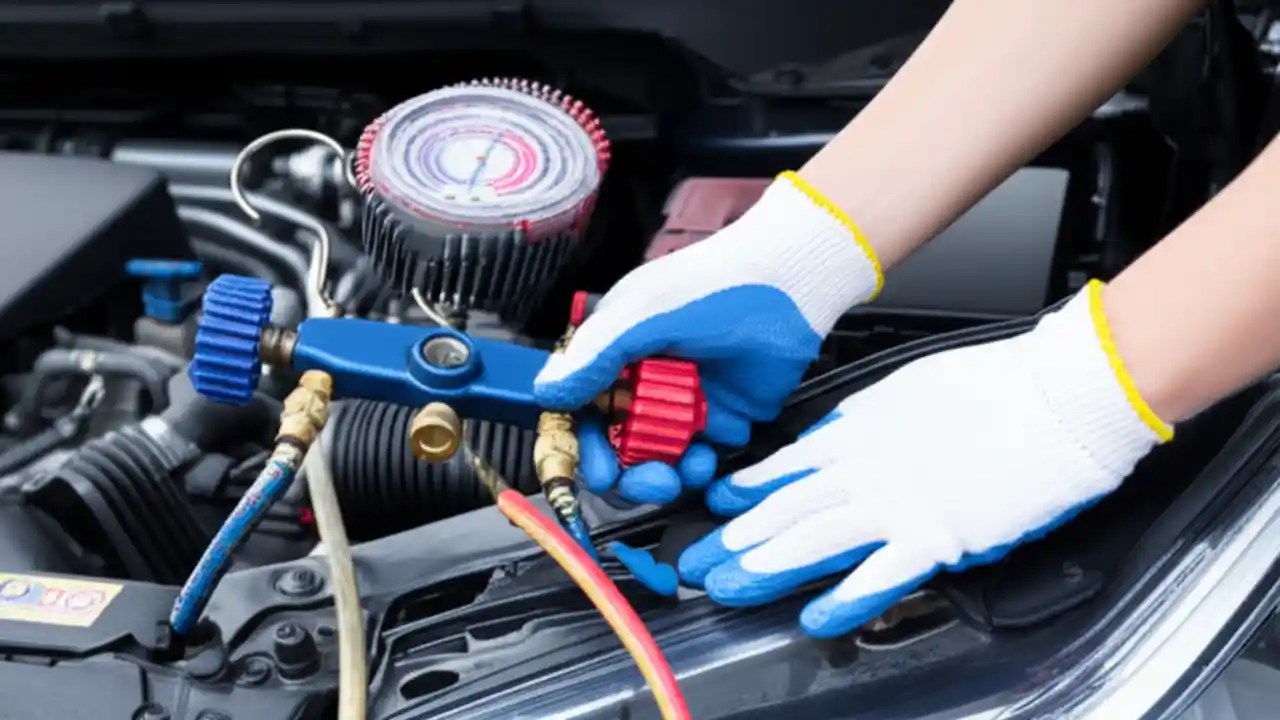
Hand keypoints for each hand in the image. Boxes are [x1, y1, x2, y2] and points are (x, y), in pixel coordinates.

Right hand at [535, 172, 882, 503]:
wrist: (789, 288)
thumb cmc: (713, 286)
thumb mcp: (642, 314)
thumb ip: (594, 355)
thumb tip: (547, 392)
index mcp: (611, 352)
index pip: (578, 410)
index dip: (582, 445)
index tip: (597, 469)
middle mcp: (639, 380)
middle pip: (614, 445)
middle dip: (624, 472)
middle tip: (642, 480)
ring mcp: (677, 402)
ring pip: (653, 459)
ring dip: (662, 475)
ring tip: (682, 470)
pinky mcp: (717, 419)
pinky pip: (696, 459)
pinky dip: (698, 467)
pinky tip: (706, 456)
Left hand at [678, 281, 1172, 636]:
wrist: (1061, 391)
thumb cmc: (1000, 384)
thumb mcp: (911, 386)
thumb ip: (867, 417)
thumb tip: (836, 432)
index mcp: (863, 428)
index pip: (788, 465)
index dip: (748, 489)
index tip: (716, 505)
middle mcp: (869, 467)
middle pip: (786, 508)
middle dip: (736, 537)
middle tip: (697, 561)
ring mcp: (900, 502)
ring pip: (815, 540)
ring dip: (766, 566)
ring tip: (727, 586)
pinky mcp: (940, 534)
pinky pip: (881, 575)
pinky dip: (846, 599)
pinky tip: (813, 617)